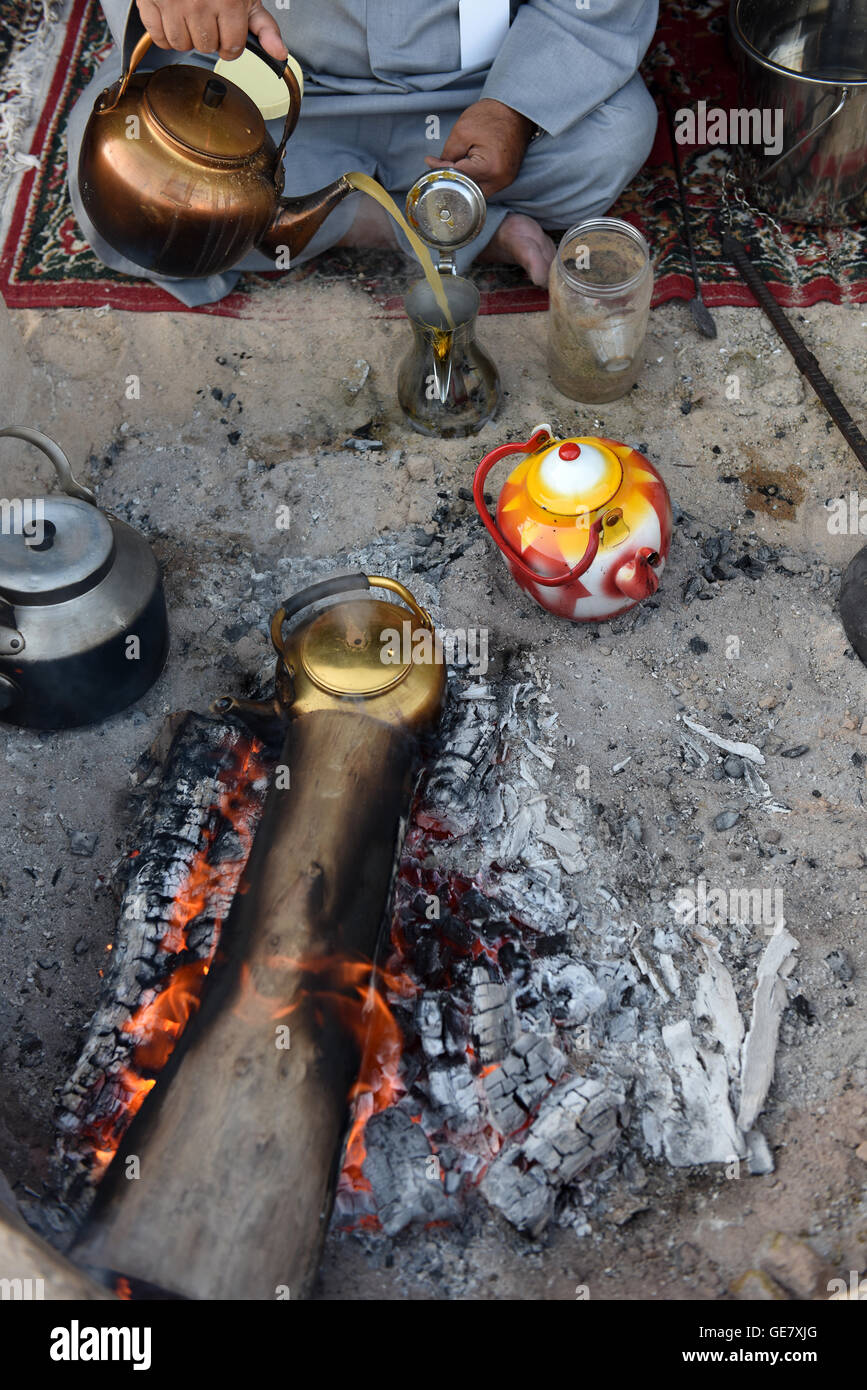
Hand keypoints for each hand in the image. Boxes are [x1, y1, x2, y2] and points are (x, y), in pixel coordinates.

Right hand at [135, 0, 286, 62]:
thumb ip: (263, 26)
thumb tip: (279, 54)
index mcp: (228, 2)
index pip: (231, 49)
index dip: (230, 43)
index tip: (227, 32)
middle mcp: (199, 3)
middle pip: (206, 47)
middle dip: (209, 36)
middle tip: (208, 15)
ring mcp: (173, 2)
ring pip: (181, 45)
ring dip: (187, 36)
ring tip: (190, 16)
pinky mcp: (151, 0)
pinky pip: (158, 37)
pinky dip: (165, 34)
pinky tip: (173, 19)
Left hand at [425, 99, 535, 198]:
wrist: (515, 108)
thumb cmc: (491, 115)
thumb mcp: (462, 132)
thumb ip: (448, 154)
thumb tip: (436, 167)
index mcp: (490, 168)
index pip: (458, 178)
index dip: (441, 170)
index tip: (430, 161)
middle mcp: (500, 179)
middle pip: (468, 192)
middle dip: (453, 180)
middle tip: (441, 166)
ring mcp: (506, 180)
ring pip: (477, 192)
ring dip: (464, 182)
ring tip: (455, 165)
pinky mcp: (507, 177)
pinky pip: (486, 185)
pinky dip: (475, 179)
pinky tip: (468, 167)